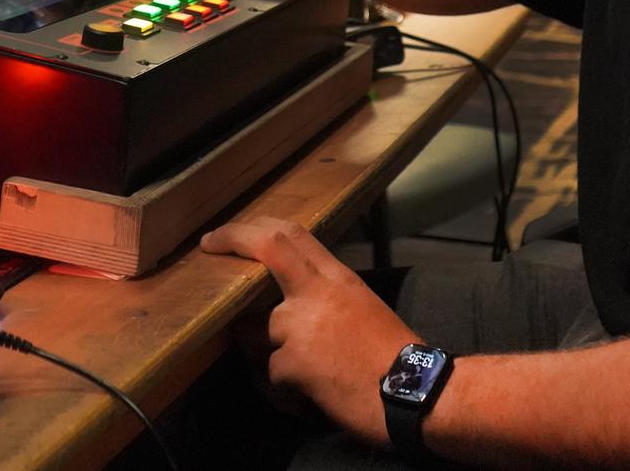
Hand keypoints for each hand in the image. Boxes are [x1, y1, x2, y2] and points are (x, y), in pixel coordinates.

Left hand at [200, 216, 420, 448]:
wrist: (419, 394)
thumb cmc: (395, 357)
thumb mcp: (362, 310)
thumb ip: (325, 299)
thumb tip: (287, 304)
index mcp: (338, 279)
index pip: (291, 234)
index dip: (251, 228)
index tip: (224, 233)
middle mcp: (318, 292)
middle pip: (267, 248)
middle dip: (232, 240)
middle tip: (210, 248)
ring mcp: (304, 325)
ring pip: (255, 330)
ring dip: (263, 355)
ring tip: (292, 379)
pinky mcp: (296, 362)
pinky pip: (270, 374)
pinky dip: (282, 392)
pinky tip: (306, 401)